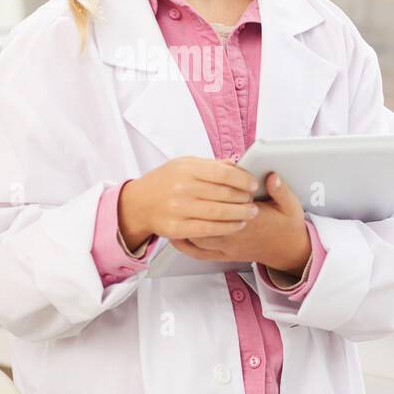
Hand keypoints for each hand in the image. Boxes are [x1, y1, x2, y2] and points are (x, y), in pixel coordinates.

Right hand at [118, 157, 259, 251]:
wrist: (139, 203)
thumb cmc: (165, 181)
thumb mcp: (184, 164)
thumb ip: (211, 165)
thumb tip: (238, 165)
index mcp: (186, 169)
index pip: (223, 173)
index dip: (243, 179)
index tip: (253, 184)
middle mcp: (182, 188)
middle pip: (223, 194)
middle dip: (244, 198)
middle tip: (254, 199)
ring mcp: (178, 209)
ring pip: (219, 213)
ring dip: (240, 214)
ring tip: (252, 212)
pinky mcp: (177, 228)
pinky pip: (209, 229)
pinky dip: (227, 227)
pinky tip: (238, 224)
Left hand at [173, 171, 311, 272]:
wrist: (288, 251)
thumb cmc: (287, 226)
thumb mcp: (290, 205)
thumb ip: (280, 190)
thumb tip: (272, 177)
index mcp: (250, 218)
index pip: (225, 201)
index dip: (215, 188)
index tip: (209, 178)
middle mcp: (235, 234)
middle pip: (206, 217)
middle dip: (195, 202)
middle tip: (185, 187)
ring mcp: (227, 247)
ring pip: (198, 234)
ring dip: (187, 220)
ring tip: (176, 205)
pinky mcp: (224, 255)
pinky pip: (199, 252)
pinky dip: (185, 244)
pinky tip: (176, 234)